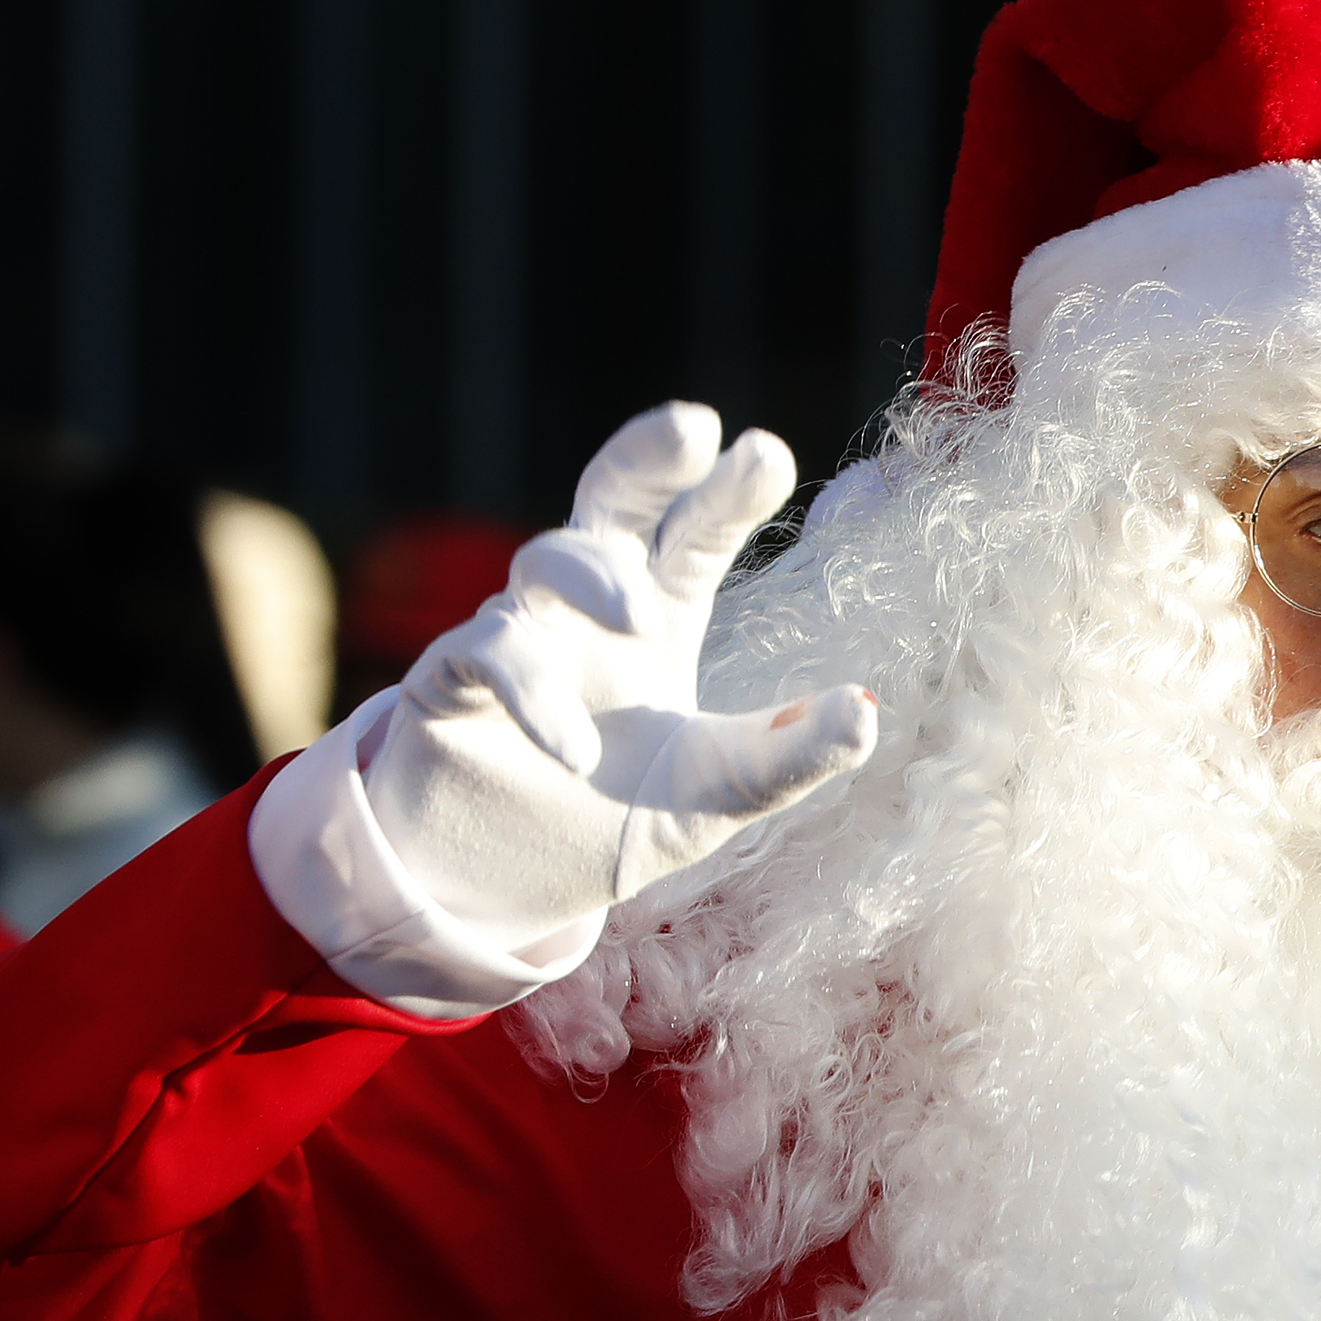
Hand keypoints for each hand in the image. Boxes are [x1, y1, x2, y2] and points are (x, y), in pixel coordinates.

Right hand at [362, 402, 876, 955]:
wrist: (502, 894)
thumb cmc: (611, 824)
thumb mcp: (717, 797)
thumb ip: (788, 757)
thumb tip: (868, 711)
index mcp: (655, 615)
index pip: (695, 535)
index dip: (726, 494)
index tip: (767, 455)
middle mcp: (584, 607)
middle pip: (612, 499)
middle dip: (646, 455)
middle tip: (691, 426)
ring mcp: (516, 634)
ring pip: (545, 560)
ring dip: (594, 577)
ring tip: (639, 620)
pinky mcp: (452, 682)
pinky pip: (488, 657)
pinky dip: (534, 695)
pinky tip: (574, 751)